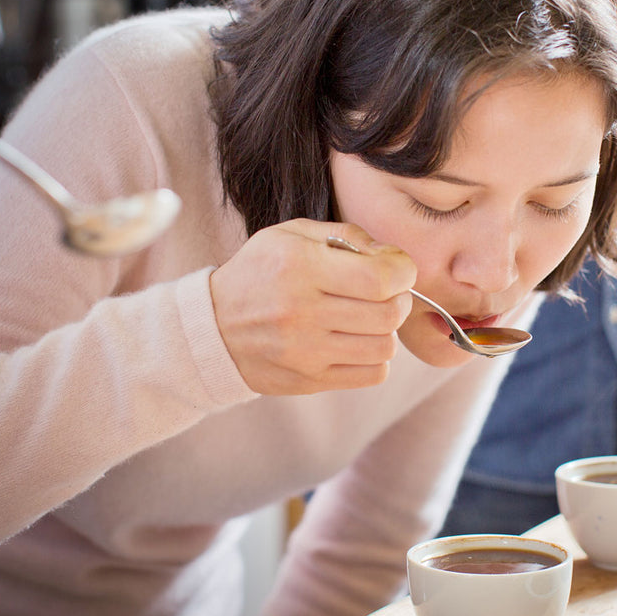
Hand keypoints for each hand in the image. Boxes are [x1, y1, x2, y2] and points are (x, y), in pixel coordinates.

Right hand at [208, 219, 415, 394]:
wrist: (213, 326)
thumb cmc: (260, 273)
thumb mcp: (291, 235)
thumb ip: (345, 236)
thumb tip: (391, 256)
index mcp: (300, 267)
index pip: (381, 278)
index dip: (403, 271)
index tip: (396, 268)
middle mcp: (302, 312)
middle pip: (389, 314)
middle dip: (400, 298)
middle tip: (386, 292)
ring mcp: (305, 352)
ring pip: (384, 347)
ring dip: (386, 329)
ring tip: (368, 317)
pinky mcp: (308, 380)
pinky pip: (372, 374)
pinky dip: (375, 357)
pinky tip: (357, 341)